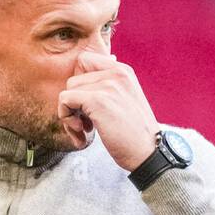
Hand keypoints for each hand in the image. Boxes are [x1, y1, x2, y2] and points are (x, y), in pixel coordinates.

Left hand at [59, 51, 160, 170]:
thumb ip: (109, 88)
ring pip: (68, 90)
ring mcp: (107, 85)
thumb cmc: (135, 135)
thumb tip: (87, 77)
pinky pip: (65, 100)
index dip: (80, 84)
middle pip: (74, 78)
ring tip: (85, 129)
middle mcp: (116, 73)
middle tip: (85, 122)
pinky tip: (82, 132)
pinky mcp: (97, 100)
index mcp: (123, 71)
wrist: (149, 153)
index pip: (85, 60)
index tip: (87, 105)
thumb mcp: (126, 101)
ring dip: (70, 113)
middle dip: (74, 102)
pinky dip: (66, 118)